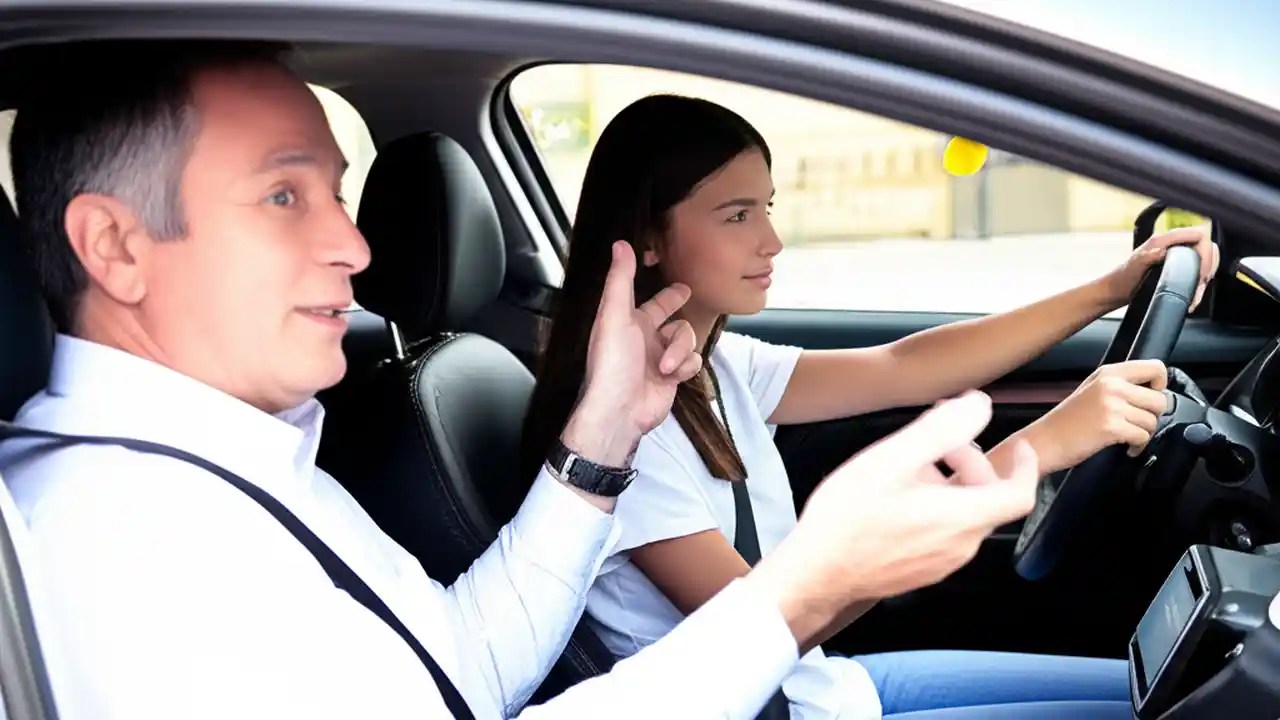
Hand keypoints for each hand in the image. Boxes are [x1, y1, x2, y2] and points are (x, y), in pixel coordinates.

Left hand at [564, 241, 702, 466]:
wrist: (620, 409)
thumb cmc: (612, 363)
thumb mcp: (614, 315)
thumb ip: (621, 279)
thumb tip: (620, 243)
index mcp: (630, 321)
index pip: (653, 301)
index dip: (666, 293)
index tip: (681, 285)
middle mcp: (645, 338)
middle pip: (676, 318)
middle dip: (681, 313)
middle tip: (688, 297)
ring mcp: (660, 358)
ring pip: (688, 339)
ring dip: (680, 350)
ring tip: (665, 366)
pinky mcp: (673, 377)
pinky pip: (693, 361)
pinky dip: (685, 367)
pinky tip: (673, 376)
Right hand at [747, 391, 1038, 650]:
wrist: (816, 572)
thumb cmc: (848, 519)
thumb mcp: (892, 460)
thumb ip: (941, 430)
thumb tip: (979, 407)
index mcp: (962, 518)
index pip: (1019, 494)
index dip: (1025, 466)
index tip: (1019, 447)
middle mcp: (960, 546)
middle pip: (985, 498)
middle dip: (967, 463)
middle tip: (933, 444)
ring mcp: (942, 563)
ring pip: (962, 515)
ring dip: (947, 486)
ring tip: (907, 469)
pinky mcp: (921, 572)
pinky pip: (943, 534)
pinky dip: (934, 509)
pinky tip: (896, 498)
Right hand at [1026, 359, 1168, 473]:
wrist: (1043, 441)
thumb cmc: (1066, 421)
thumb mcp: (1092, 390)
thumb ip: (1120, 386)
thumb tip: (1154, 392)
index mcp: (1108, 373)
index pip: (1156, 368)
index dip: (1160, 385)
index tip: (1150, 398)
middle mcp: (1112, 386)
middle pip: (1159, 399)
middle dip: (1152, 416)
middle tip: (1136, 424)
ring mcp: (1112, 406)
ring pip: (1153, 421)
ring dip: (1144, 433)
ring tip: (1127, 436)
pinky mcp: (1112, 428)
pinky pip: (1143, 437)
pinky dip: (1137, 446)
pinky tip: (1124, 447)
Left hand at [1101, 226, 1218, 310]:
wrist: (1113, 292)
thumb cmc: (1121, 279)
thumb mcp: (1134, 267)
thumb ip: (1147, 256)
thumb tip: (1161, 251)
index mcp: (1163, 240)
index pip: (1198, 235)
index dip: (1205, 253)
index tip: (1202, 273)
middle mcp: (1170, 244)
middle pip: (1206, 247)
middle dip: (1208, 266)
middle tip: (1200, 284)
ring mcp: (1174, 255)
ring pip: (1204, 259)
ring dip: (1205, 276)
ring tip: (1196, 292)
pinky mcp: (1175, 266)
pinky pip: (1196, 268)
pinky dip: (1199, 281)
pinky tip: (1194, 293)